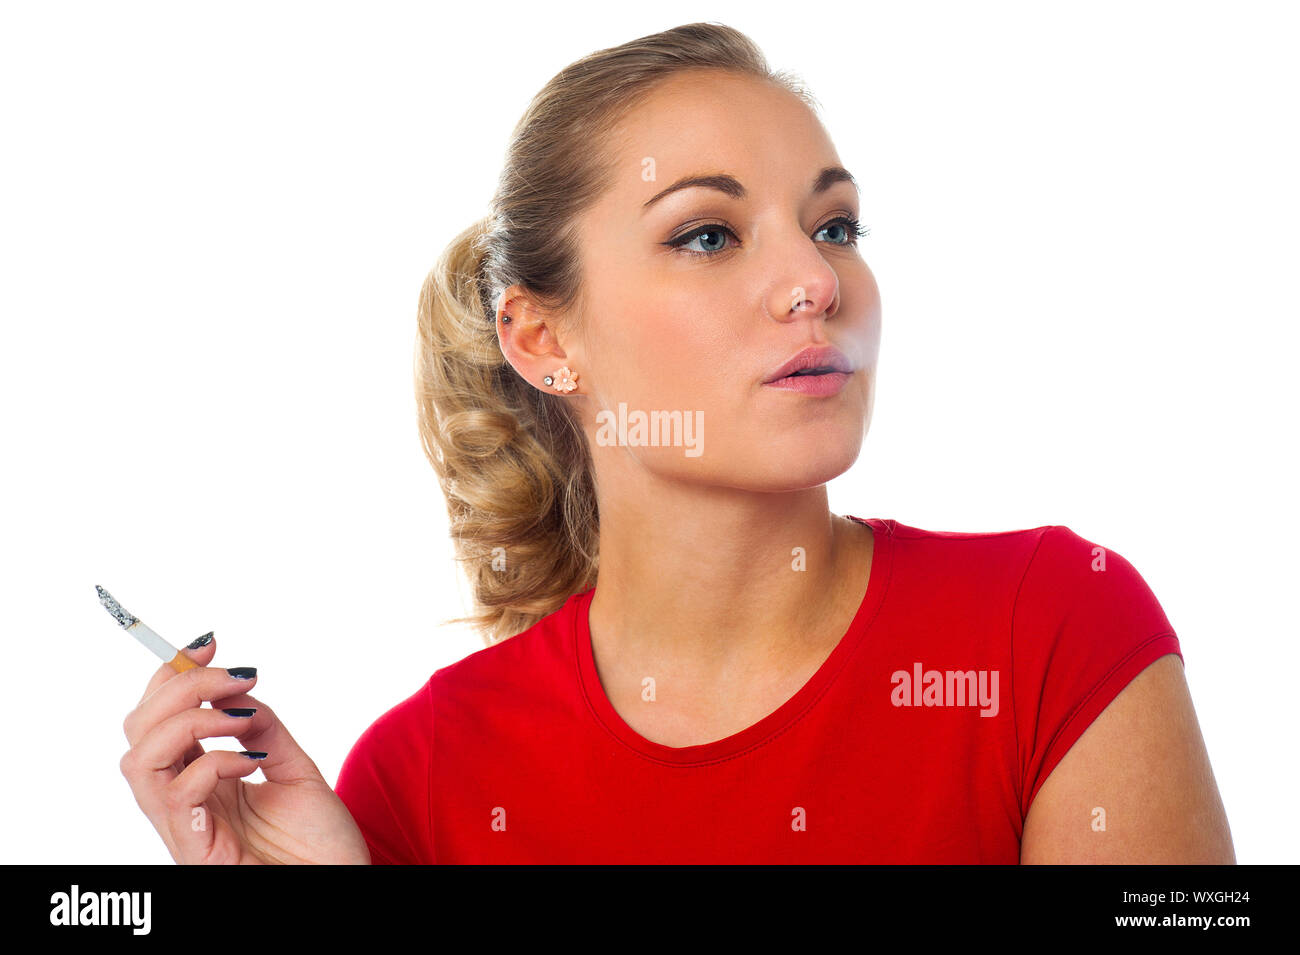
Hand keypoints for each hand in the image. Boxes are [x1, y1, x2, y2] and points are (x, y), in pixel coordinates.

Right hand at [120, 634, 369, 863]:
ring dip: (190, 719)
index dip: (174, 675)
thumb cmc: (320, 847)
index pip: (159, 718)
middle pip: (137, 730)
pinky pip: (178, 795)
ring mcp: (184, 827)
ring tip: (241, 718)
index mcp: (199, 781)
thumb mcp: (294, 769)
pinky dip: (215, 761)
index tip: (210, 643)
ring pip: (139, 759)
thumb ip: (266, 731)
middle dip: (180, 685)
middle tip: (234, 677)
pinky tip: (253, 761)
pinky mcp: (197, 852)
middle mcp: (182, 802)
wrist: (341, 889)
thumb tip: (243, 692)